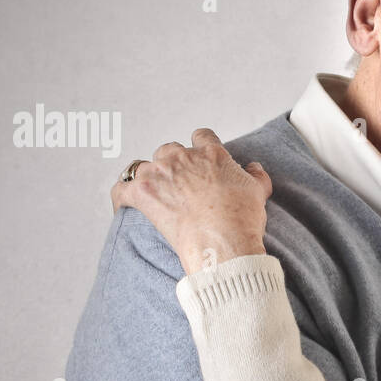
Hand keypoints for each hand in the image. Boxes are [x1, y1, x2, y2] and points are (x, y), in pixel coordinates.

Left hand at [110, 128, 272, 274]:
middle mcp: (183, 157)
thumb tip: (253, 167)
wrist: (224, 244)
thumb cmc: (243, 220)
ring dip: (149, 178)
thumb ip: (256, 175)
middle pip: (169, 150)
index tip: (199, 160)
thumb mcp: (258, 192)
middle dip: (173, 164)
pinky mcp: (142, 193)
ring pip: (144, 166)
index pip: (201, 136)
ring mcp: (160, 173)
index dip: (200, 147)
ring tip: (154, 195)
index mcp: (211, 153)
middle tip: (179, 185)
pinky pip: (121, 189)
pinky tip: (124, 205)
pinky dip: (122, 197)